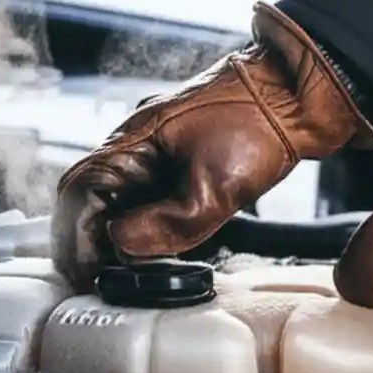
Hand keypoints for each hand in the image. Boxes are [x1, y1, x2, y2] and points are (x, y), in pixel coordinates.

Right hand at [53, 2, 372, 290]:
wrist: (297, 90)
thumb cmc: (257, 121)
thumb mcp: (216, 185)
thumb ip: (170, 222)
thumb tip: (121, 244)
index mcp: (131, 142)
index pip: (79, 194)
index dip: (76, 239)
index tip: (84, 275)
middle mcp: (134, 144)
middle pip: (91, 199)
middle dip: (90, 242)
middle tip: (101, 281)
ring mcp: (155, 150)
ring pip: (117, 198)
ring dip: (114, 234)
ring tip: (124, 271)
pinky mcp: (178, 158)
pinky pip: (145, 194)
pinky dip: (142, 222)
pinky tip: (155, 246)